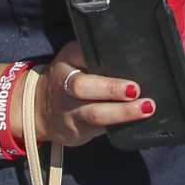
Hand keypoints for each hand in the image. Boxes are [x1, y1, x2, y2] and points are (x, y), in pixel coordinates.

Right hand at [27, 40, 153, 147]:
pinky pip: (100, 129)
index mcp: (66, 61)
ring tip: (145, 107)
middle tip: (134, 89)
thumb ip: (95, 57)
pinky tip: (137, 123)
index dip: (96, 57)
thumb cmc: (68, 80)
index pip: (80, 54)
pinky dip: (120, 125)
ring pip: (94, 113)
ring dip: (122, 112)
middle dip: (110, 88)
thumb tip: (133, 55)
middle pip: (83, 86)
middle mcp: (64, 86)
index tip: (123, 56)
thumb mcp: (74, 61)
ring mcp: (70, 111)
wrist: (39, 111)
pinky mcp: (78, 131)